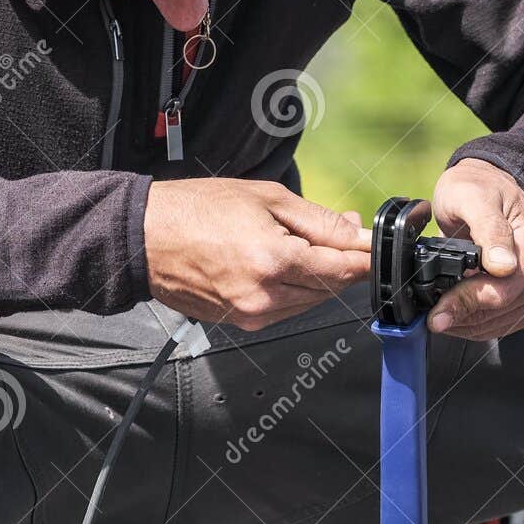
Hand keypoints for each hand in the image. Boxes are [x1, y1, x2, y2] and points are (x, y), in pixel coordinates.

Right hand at [144, 179, 371, 330]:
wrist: (145, 237)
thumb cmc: (197, 209)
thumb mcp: (267, 199)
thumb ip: (320, 222)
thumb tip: (359, 234)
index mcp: (274, 261)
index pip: (344, 270)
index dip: (366, 258)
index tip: (378, 247)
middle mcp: (265, 297)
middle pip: (331, 289)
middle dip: (341, 262)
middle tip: (338, 232)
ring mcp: (252, 315)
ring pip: (310, 302)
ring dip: (316, 277)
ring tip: (297, 242)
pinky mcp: (242, 323)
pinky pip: (285, 309)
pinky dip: (293, 289)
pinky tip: (277, 263)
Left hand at [428, 159, 523, 339]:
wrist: (490, 187)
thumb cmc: (478, 188)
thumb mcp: (473, 197)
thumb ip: (488, 228)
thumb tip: (503, 266)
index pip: (503, 289)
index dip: (466, 302)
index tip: (437, 314)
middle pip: (502, 309)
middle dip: (462, 315)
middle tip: (432, 316)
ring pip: (503, 323)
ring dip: (468, 323)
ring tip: (443, 312)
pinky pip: (507, 323)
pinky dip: (479, 323)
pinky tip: (460, 312)